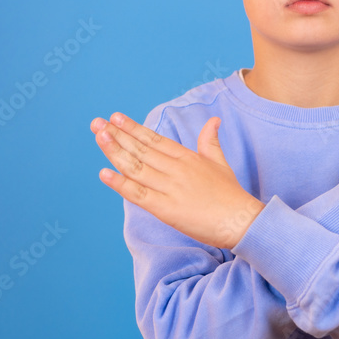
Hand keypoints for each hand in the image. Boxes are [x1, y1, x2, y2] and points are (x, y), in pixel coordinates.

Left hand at [91, 112, 264, 248]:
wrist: (241, 220)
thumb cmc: (231, 195)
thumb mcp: (220, 162)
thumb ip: (210, 141)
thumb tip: (213, 120)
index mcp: (187, 158)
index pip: (154, 139)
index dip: (134, 128)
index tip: (116, 117)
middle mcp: (176, 169)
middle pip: (141, 149)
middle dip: (117, 135)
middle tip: (97, 123)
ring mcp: (170, 188)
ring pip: (137, 167)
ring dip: (115, 152)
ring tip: (99, 137)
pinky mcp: (166, 209)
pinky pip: (138, 194)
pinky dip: (120, 184)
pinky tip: (104, 174)